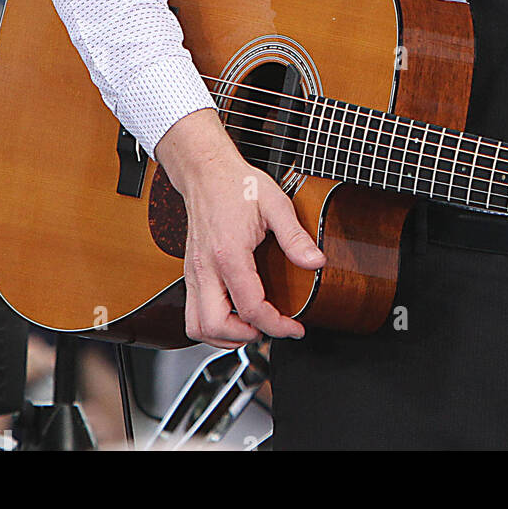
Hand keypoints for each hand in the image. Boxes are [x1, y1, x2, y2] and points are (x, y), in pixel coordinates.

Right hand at [155, 108, 325, 348]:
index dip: (276, 325)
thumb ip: (296, 237)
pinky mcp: (191, 271)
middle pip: (214, 326)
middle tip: (270, 328)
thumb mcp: (276, 204)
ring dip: (223, 335)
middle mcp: (206, 268)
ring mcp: (194, 271)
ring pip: (196, 325)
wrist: (207, 172)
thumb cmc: (238, 185)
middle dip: (245, 336)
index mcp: (229, 254)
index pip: (250, 307)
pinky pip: (193, 311)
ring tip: (251, 326)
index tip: (294, 327)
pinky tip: (234, 313)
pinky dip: (212, 322)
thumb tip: (316, 262)